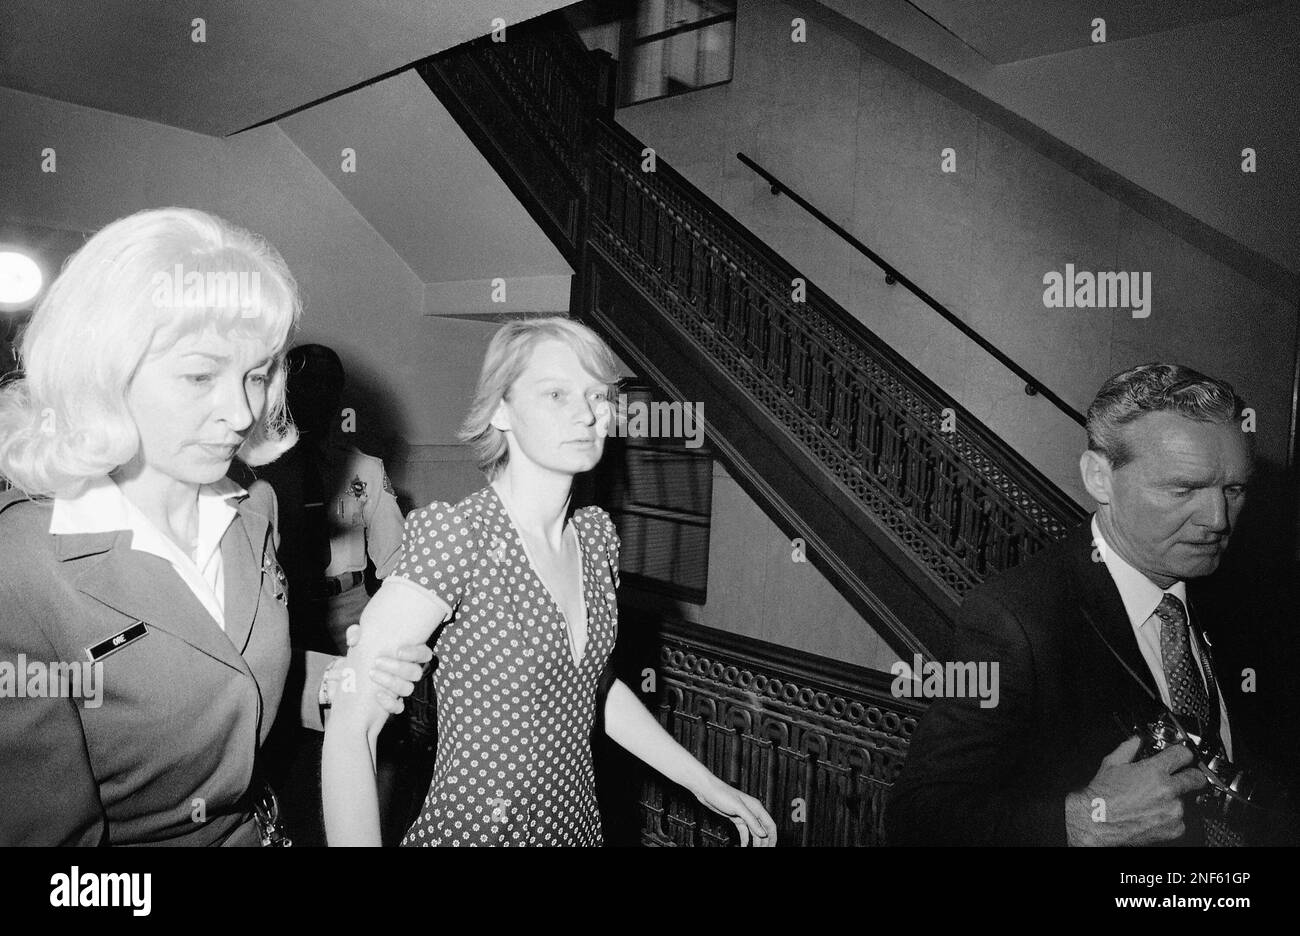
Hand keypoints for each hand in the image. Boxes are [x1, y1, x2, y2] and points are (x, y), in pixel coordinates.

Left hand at [336, 623, 432, 715]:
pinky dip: (389, 703)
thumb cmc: (359, 656)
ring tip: (372, 674)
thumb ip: (355, 634)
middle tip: (378, 661)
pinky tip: (377, 695)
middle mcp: (407, 674)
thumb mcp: (356, 642)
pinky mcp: (392, 704)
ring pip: (408, 689)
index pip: (424, 654)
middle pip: (416, 672)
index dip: (416, 653)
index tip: (398, 651)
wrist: (348, 680)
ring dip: (392, 682)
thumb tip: (354, 640)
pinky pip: (398, 707)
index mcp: (406, 656)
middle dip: (399, 667)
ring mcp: (400, 690)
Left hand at [694, 775, 777, 846]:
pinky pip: (744, 831)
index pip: (770, 825)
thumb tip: (763, 833)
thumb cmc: (721, 793)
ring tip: (755, 850)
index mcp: (756, 807)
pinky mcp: (736, 817)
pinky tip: (744, 845)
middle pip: (763, 830)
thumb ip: (751, 820)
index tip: (772, 848)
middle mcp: (752, 811)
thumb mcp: (738, 807)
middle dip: (764, 842)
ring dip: (755, 842)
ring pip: (754, 831)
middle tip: (763, 850)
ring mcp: (744, 815)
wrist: (707, 790)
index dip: (773, 837)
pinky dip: (745, 839)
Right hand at [1065, 735, 1207, 845]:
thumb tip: (1137, 740)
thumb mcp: (1111, 764)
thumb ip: (1129, 748)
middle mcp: (1168, 790)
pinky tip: (1154, 815)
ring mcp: (1173, 811)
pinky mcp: (1174, 829)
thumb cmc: (1102, 795)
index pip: (1183, 754)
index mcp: (1154, 771)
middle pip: (1197, 778)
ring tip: (1155, 801)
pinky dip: (1171, 818)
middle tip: (1184, 777)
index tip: (1183, 757)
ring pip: (1187, 801)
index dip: (1183, 754)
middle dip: (1191, 776)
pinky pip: (1181, 820)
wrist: (1096, 822)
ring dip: (1176, 799)